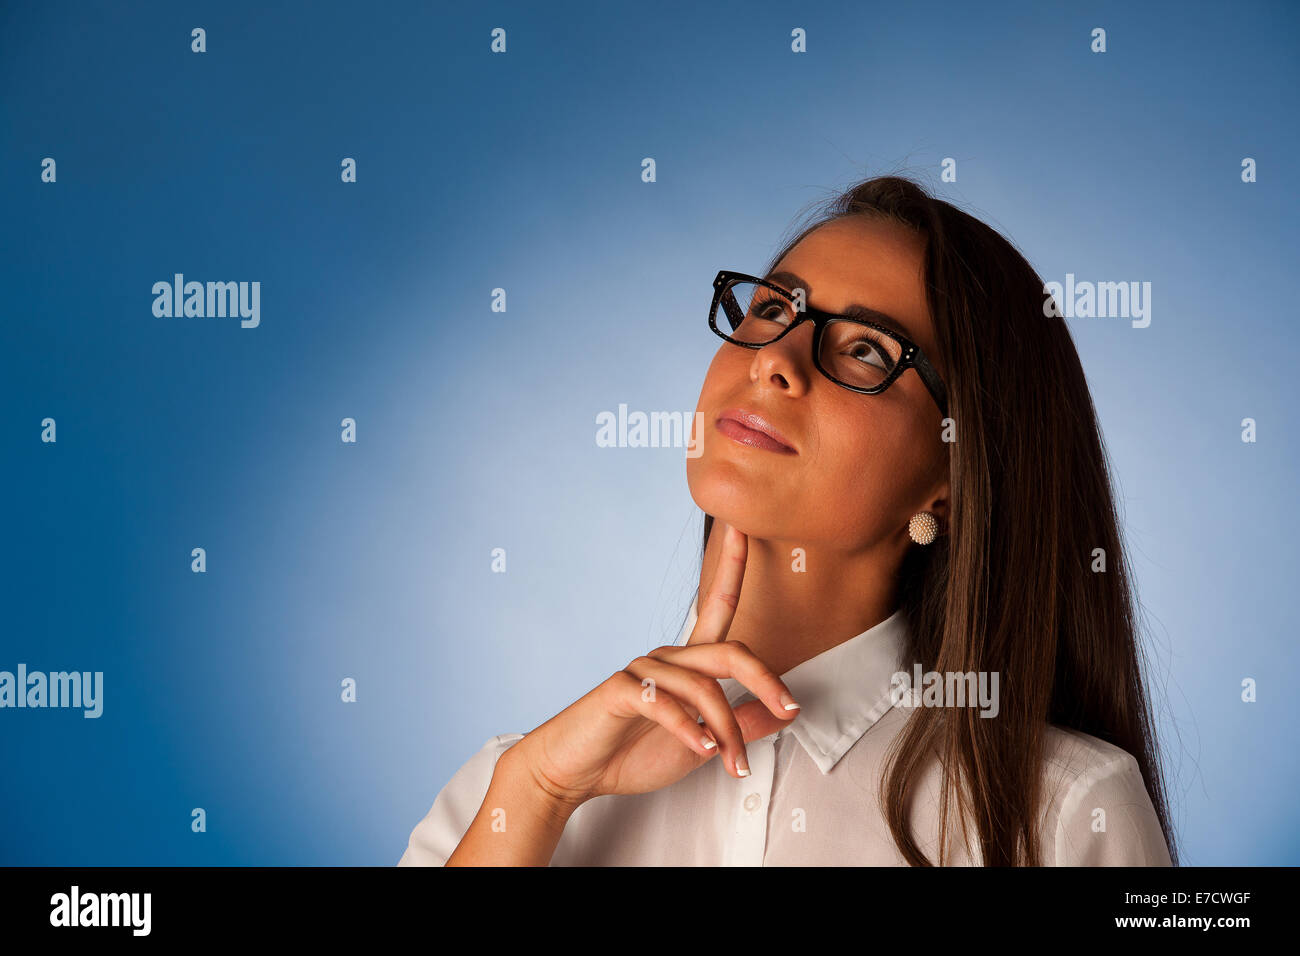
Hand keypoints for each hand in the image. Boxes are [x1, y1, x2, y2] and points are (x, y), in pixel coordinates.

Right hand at [503, 523, 799, 808]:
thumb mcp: (703, 743)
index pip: (718, 607)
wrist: (574, 772)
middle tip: (790, 707)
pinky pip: (666, 704)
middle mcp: (667, 658)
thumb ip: (743, 725)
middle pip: (730, 651)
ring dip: (727, 732)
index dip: (733, 565)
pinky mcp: (621, 690)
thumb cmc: (631, 753)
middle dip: (765, 680)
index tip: (745, 526)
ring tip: (734, 765)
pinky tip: (701, 750)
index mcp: (687, 663)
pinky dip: (690, 730)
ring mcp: (642, 670)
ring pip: (705, 688)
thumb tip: (787, 710)